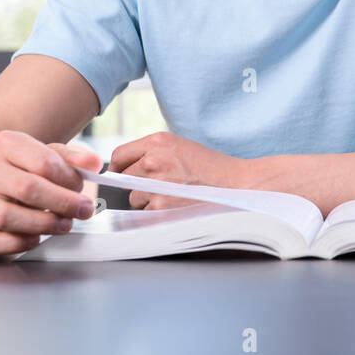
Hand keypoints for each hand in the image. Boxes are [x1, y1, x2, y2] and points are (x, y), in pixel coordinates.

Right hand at [0, 130, 101, 255]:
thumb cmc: (22, 172)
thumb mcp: (47, 155)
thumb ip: (73, 159)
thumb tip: (94, 163)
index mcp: (5, 145)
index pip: (44, 162)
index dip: (69, 178)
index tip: (82, 188)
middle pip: (28, 188)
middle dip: (63, 203)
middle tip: (84, 210)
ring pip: (8, 216)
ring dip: (45, 224)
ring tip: (64, 224)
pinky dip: (20, 243)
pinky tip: (37, 237)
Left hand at [109, 131, 250, 209]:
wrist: (235, 184)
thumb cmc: (210, 166)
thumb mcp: (180, 147)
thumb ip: (152, 152)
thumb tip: (125, 168)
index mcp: (158, 142)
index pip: (119, 155)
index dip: (118, 167)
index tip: (121, 174)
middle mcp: (153, 160)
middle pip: (125, 178)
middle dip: (138, 184)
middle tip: (162, 186)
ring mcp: (155, 184)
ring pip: (134, 198)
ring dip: (148, 200)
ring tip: (173, 195)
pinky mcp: (160, 206)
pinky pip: (146, 212)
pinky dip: (158, 212)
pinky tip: (177, 205)